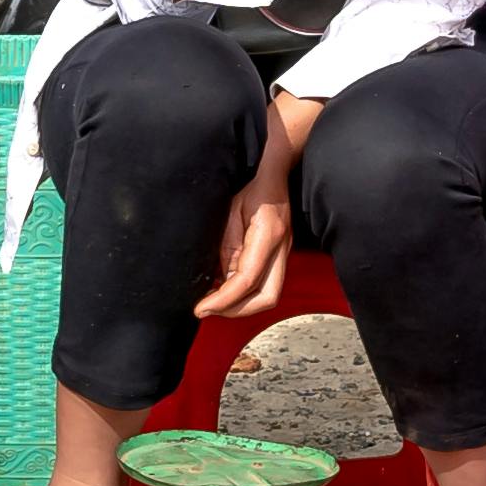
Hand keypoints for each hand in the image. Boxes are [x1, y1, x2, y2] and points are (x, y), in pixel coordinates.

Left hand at [196, 119, 304, 319]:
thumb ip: (226, 245)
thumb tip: (218, 278)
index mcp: (268, 235)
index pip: (246, 279)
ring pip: (268, 295)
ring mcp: (283, 254)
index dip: (223, 299)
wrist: (278, 175)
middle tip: (207, 309)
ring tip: (213, 301)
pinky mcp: (279, 256)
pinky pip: (265, 284)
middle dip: (236, 310)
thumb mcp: (231, 211)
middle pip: (266, 298)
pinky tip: (223, 289)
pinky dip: (244, 294)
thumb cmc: (253, 188)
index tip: (201, 308)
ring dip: (240, 305)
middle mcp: (281, 249)